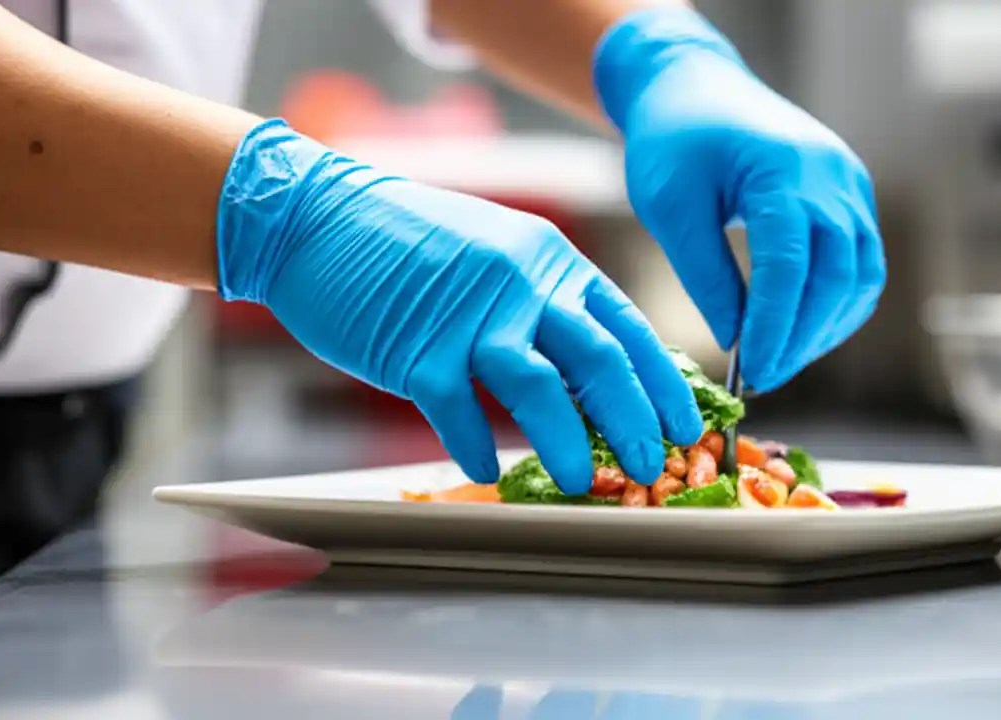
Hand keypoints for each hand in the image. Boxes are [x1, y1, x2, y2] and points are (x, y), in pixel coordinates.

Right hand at [216, 120, 701, 491]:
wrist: (315, 216)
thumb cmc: (406, 242)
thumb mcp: (493, 252)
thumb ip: (538, 303)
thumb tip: (584, 376)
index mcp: (547, 258)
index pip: (625, 325)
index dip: (662, 382)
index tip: (685, 425)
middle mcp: (519, 282)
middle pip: (599, 359)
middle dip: (635, 420)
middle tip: (654, 467)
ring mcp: (467, 315)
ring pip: (539, 388)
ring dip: (568, 443)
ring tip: (582, 484)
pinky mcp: (414, 348)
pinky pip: (457, 413)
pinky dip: (474, 446)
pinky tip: (485, 471)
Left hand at [594, 7, 886, 391]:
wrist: (693, 85)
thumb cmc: (673, 141)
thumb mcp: (672, 209)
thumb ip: (707, 276)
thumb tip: (736, 341)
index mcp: (784, 172)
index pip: (791, 267)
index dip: (775, 328)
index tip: (752, 373)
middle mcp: (831, 177)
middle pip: (836, 277)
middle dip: (802, 338)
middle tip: (763, 380)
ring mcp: (848, 184)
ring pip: (858, 275)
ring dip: (824, 327)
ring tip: (779, 363)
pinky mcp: (849, 195)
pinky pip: (859, 261)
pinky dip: (835, 303)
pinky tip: (800, 333)